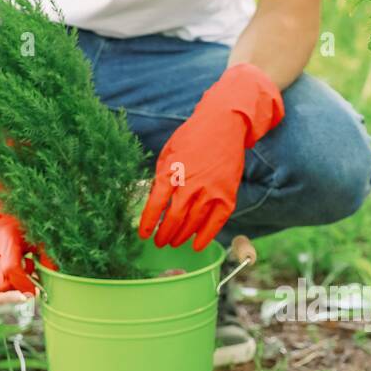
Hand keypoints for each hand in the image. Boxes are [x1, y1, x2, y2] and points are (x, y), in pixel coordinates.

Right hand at [0, 156, 54, 294]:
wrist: (3, 220)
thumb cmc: (25, 230)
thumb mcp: (40, 240)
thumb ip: (47, 258)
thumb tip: (53, 276)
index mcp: (5, 240)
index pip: (11, 269)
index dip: (24, 284)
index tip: (34, 290)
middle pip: (4, 283)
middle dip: (19, 285)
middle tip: (28, 271)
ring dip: (10, 284)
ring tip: (17, 268)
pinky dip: (0, 283)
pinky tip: (6, 270)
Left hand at [138, 63, 283, 251]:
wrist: (224, 126)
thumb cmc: (192, 138)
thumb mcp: (168, 153)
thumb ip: (162, 178)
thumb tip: (155, 203)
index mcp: (172, 172)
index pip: (156, 205)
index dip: (148, 223)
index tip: (143, 235)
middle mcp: (191, 184)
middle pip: (174, 219)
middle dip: (164, 234)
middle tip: (159, 242)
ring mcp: (211, 191)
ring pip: (193, 223)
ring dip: (181, 236)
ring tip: (174, 242)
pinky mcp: (227, 196)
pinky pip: (215, 222)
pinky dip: (205, 236)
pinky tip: (196, 245)